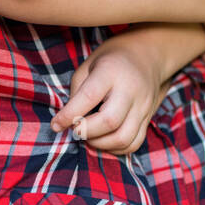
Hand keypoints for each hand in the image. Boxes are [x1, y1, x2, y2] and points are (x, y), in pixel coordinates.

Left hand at [51, 36, 164, 154]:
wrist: (148, 56)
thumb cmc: (111, 61)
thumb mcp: (88, 65)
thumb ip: (77, 92)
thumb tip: (69, 121)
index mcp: (111, 71)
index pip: (89, 97)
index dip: (69, 115)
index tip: (56, 125)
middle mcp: (130, 90)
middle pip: (109, 122)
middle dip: (85, 132)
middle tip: (74, 129)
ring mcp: (143, 106)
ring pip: (123, 138)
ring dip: (100, 144)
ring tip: (88, 136)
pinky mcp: (148, 118)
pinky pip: (133, 143)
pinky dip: (114, 149)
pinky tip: (103, 140)